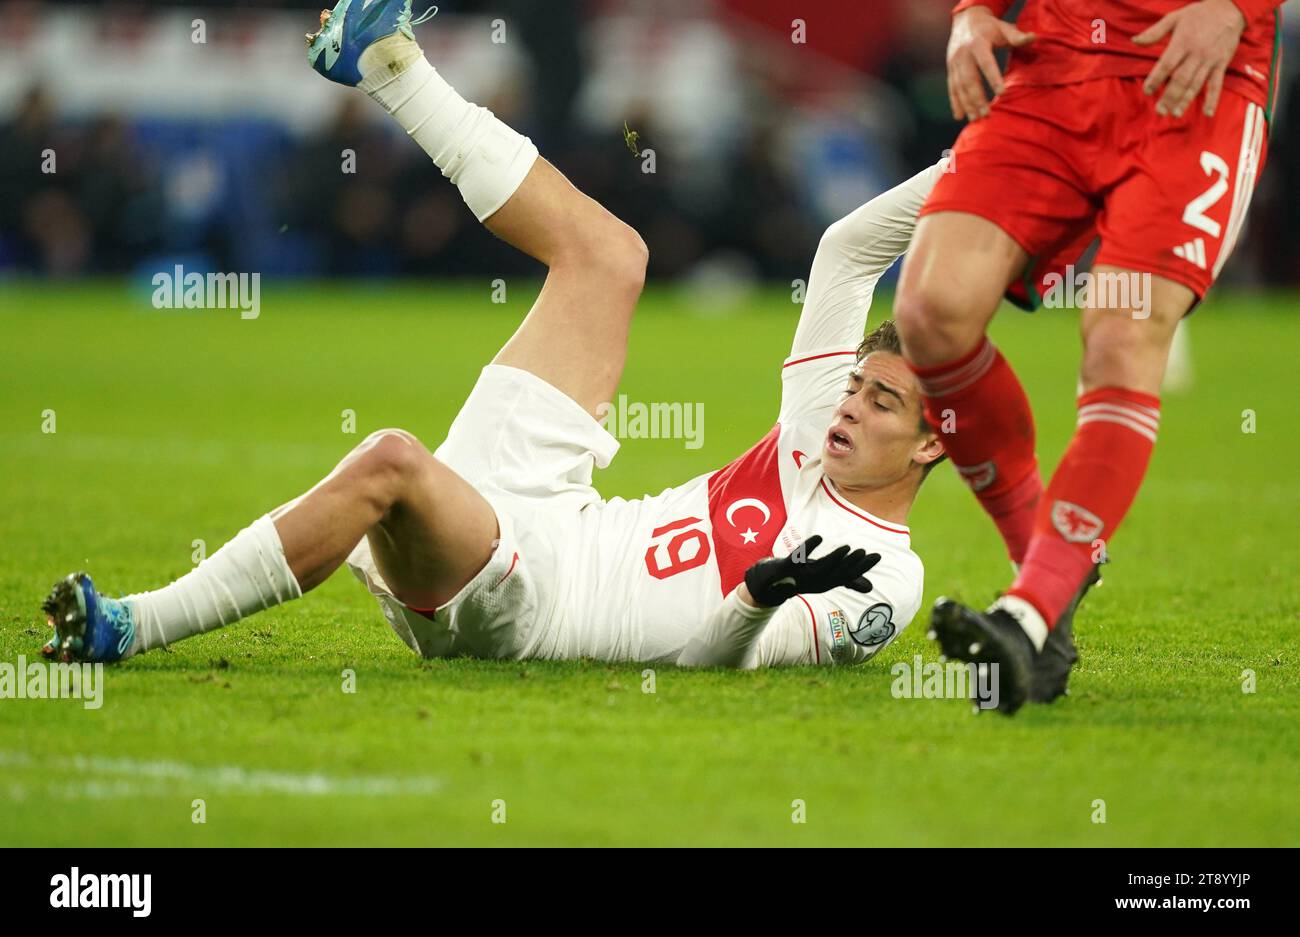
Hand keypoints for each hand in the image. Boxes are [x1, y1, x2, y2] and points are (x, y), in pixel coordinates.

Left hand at [742, 535, 879, 608]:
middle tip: (865, 551)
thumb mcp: (824, 578)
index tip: (877, 556)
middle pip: (836, 574)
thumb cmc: (800, 578)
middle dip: (851, 564)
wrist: (767, 585)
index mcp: (825, 583)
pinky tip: (819, 537)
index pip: (848, 576)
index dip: (863, 567)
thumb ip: (846, 581)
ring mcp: (800, 576)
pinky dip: (808, 548)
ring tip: (847, 548)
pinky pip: (797, 558)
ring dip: (834, 559)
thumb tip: (870, 588)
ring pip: (820, 568)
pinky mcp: (785, 568)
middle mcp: (815, 582)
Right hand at [946, 5, 1035, 121]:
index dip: (993, 77)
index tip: (1001, 93)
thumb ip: (1017, 36)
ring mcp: (954, 63)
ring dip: (966, 104)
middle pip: (969, 79)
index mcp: (977, 43)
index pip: (985, 63)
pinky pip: (951, 88)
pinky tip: (959, 116)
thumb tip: (1034, 37)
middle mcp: (962, 54)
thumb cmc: (990, 27)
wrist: (966, 20)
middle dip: (977, 98)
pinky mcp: (950, 69)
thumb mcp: (1004, 28)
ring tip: (975, 119)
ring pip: (959, 86)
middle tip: (987, 114)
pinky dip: (955, 103)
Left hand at [1134, 0, 1246, 117]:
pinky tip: (1207, 113)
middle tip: (1159, 111)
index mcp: (1183, 42)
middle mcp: (1196, 53)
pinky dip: (1213, 99)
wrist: (1230, 9)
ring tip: (1174, 114)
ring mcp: (1210, 60)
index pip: (1167, 64)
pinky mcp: (1221, 64)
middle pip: (1181, 78)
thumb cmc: (1199, 14)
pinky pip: (1217, 84)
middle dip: (1169, 96)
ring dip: (1185, 100)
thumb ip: (1154, 32)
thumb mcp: (1175, 18)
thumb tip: (1134, 41)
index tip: (1147, 91)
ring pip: (1196, 84)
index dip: (1156, 79)